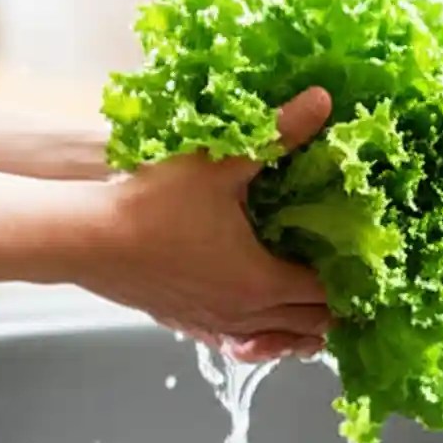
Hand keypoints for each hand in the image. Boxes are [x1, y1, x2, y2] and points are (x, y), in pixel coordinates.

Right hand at [69, 87, 333, 361]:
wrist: (81, 239)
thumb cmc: (150, 203)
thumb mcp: (220, 162)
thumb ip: (277, 133)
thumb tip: (322, 99)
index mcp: (262, 281)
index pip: (327, 294)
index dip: (350, 278)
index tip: (361, 259)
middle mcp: (243, 315)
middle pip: (309, 326)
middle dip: (333, 304)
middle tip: (346, 274)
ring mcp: (212, 325)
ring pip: (274, 342)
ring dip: (298, 325)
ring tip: (311, 299)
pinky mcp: (184, 325)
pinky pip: (237, 343)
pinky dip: (259, 334)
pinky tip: (255, 311)